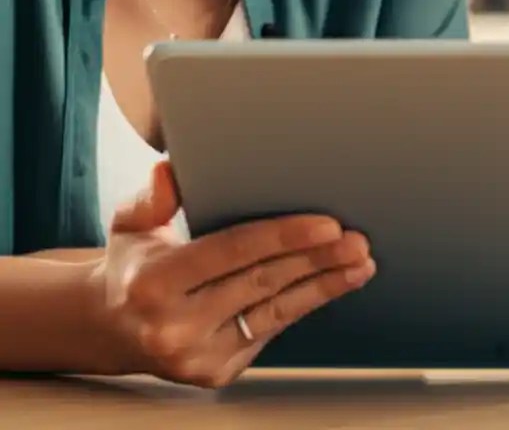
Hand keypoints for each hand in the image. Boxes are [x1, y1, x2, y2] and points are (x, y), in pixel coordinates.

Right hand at [87, 162, 375, 386]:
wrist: (113, 328)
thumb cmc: (134, 267)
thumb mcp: (131, 225)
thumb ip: (152, 198)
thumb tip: (172, 171)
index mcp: (153, 283)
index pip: (231, 252)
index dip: (283, 236)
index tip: (327, 224)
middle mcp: (173, 325)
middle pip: (262, 282)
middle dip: (317, 259)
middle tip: (356, 240)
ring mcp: (196, 355)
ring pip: (276, 311)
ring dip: (324, 285)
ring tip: (359, 262)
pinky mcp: (216, 372)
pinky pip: (270, 330)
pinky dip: (306, 304)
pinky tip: (335, 283)